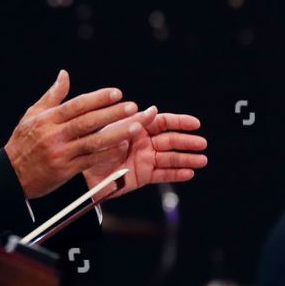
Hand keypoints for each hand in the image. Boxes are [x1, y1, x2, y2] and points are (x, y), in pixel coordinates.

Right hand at [5, 70, 149, 198]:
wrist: (10, 175)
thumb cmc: (22, 143)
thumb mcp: (32, 115)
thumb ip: (52, 96)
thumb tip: (65, 74)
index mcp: (47, 119)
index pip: (76, 105)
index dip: (98, 98)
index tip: (117, 93)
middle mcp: (54, 135)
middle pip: (87, 122)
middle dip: (112, 113)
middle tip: (132, 106)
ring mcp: (60, 153)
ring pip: (93, 142)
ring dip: (116, 134)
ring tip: (135, 127)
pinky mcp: (65, 170)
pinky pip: (90, 161)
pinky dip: (107, 154)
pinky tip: (122, 147)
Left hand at [83, 109, 206, 199]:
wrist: (82, 172)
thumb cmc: (93, 146)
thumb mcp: (113, 130)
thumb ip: (133, 122)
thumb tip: (154, 109)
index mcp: (137, 127)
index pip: (163, 122)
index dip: (180, 122)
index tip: (196, 123)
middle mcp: (144, 142)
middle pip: (170, 140)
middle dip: (187, 141)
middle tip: (202, 144)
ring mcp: (145, 159)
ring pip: (170, 158)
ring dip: (187, 158)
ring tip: (202, 160)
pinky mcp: (143, 176)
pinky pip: (162, 174)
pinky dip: (176, 174)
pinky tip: (189, 173)